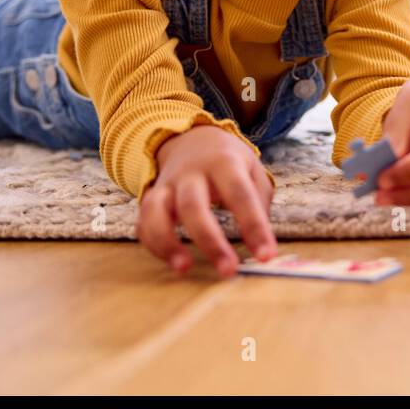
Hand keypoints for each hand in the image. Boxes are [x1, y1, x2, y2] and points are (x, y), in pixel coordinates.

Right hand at [138, 125, 276, 277]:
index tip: (266, 255)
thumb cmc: (228, 161)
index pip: (240, 194)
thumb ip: (259, 201)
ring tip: (184, 268)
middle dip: (210, 241)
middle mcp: (191, 173)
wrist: (192, 138)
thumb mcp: (252, 169)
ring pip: (156, 212)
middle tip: (229, 270)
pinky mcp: (150, 198)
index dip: (254, 226)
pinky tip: (173, 262)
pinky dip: (154, 245)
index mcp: (223, 162)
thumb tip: (261, 241)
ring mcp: (166, 185)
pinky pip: (143, 223)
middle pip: (193, 205)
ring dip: (167, 242)